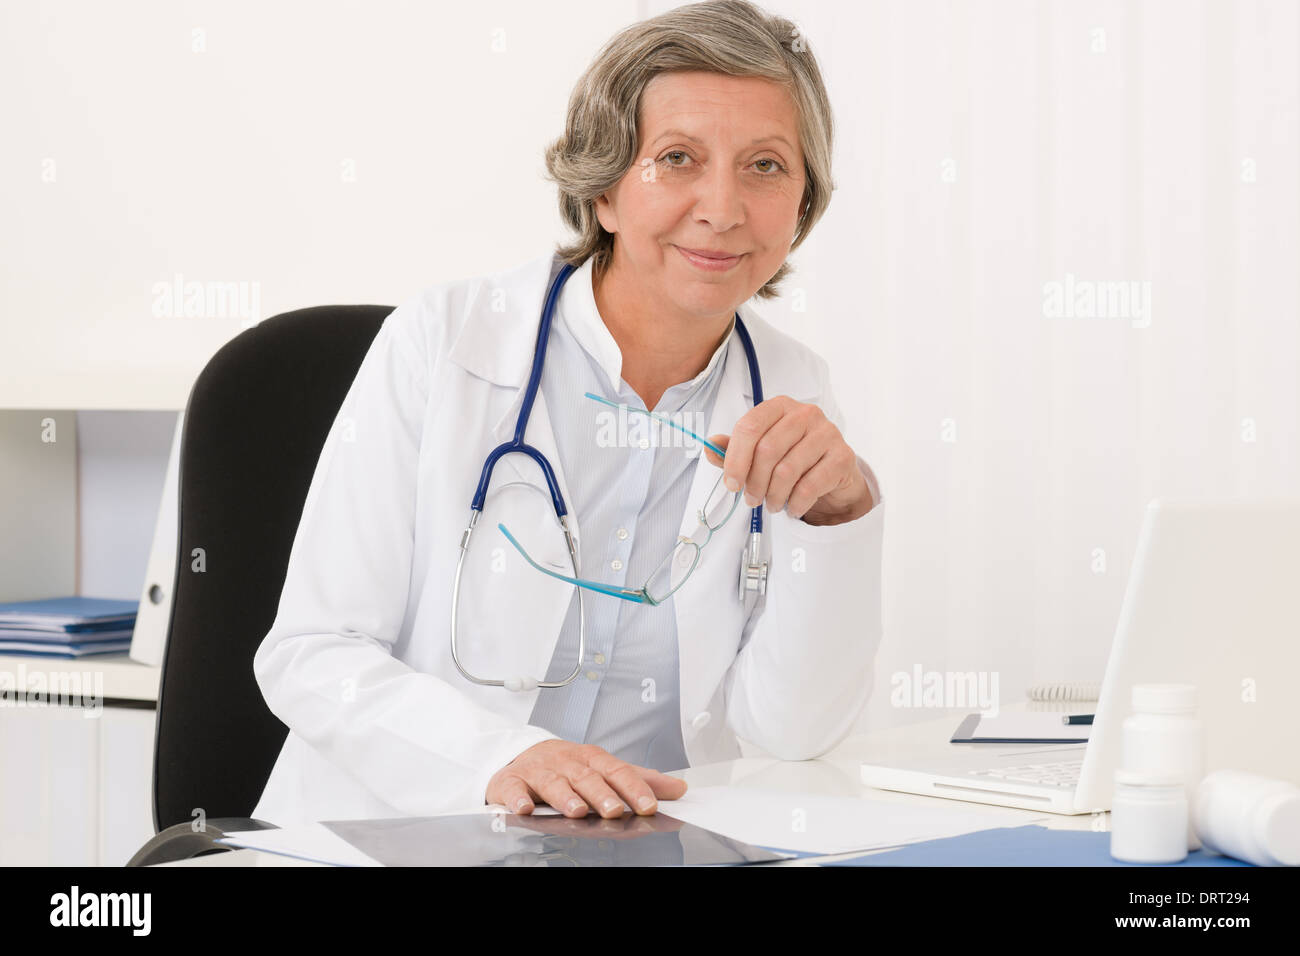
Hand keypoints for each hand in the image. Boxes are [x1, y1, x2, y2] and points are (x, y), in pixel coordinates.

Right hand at [484, 739, 687, 817]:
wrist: (521, 755)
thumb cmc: (568, 765)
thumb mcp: (604, 768)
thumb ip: (639, 779)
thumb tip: (678, 788)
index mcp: (592, 759)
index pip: (617, 771)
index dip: (633, 787)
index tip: (649, 805)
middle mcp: (567, 762)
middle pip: (587, 777)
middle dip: (602, 794)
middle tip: (616, 810)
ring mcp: (538, 771)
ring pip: (553, 782)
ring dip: (565, 796)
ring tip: (577, 812)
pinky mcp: (511, 782)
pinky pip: (513, 789)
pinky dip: (517, 798)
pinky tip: (525, 809)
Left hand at [703, 395, 872, 524]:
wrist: (835, 471)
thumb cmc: (793, 456)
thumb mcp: (760, 450)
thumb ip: (734, 449)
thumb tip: (710, 446)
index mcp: (780, 406)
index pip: (750, 427)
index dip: (735, 459)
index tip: (731, 483)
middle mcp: (805, 414)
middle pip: (767, 450)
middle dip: (754, 482)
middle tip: (752, 500)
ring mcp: (827, 433)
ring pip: (787, 471)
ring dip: (774, 496)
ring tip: (772, 504)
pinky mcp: (842, 456)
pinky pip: (809, 486)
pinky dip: (795, 503)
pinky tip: (792, 507)